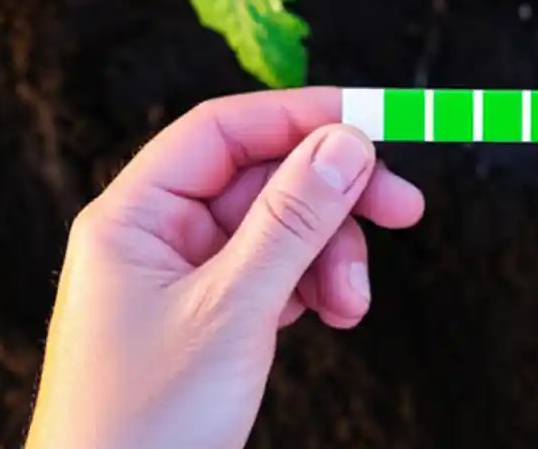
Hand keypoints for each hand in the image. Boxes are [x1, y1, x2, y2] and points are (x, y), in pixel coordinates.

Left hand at [26, 88, 422, 448]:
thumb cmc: (142, 424)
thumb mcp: (231, 310)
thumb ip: (292, 220)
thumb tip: (344, 144)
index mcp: (134, 216)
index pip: (223, 131)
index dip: (299, 118)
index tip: (371, 123)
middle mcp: (159, 237)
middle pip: (264, 179)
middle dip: (334, 198)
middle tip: (402, 207)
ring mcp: (188, 279)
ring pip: (282, 231)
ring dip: (332, 256)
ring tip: (353, 303)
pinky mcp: (215, 317)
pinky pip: (279, 275)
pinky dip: (316, 288)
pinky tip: (335, 313)